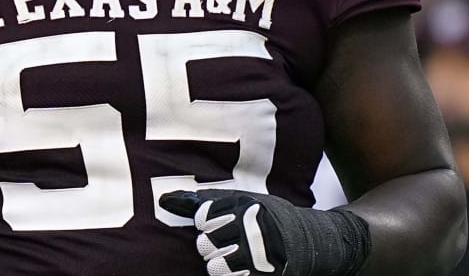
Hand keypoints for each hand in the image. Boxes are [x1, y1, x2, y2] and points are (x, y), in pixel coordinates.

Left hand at [160, 189, 288, 274]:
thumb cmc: (263, 217)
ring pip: (214, 267)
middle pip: (204, 244)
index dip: (207, 222)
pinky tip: (243, 268)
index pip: (202, 217)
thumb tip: (166, 200)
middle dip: (212, 245)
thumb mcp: (237, 202)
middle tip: (228, 241)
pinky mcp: (261, 275)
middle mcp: (249, 230)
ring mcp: (256, 255)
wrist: (302, 240)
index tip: (218, 223)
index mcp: (243, 207)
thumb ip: (202, 203)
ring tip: (235, 256)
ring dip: (220, 264)